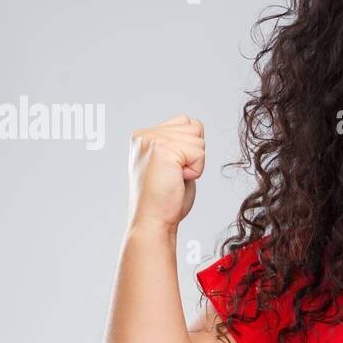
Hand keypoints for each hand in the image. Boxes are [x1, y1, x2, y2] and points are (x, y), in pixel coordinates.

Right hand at [127, 114, 205, 230]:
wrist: (153, 220)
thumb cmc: (164, 199)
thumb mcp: (170, 163)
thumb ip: (179, 143)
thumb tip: (197, 126)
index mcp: (144, 137)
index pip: (186, 122)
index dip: (190, 149)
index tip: (173, 170)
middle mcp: (145, 135)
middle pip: (194, 127)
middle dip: (194, 155)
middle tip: (174, 175)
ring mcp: (152, 139)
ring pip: (199, 139)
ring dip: (195, 163)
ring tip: (175, 177)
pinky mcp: (163, 148)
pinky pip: (199, 152)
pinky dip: (196, 169)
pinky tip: (177, 179)